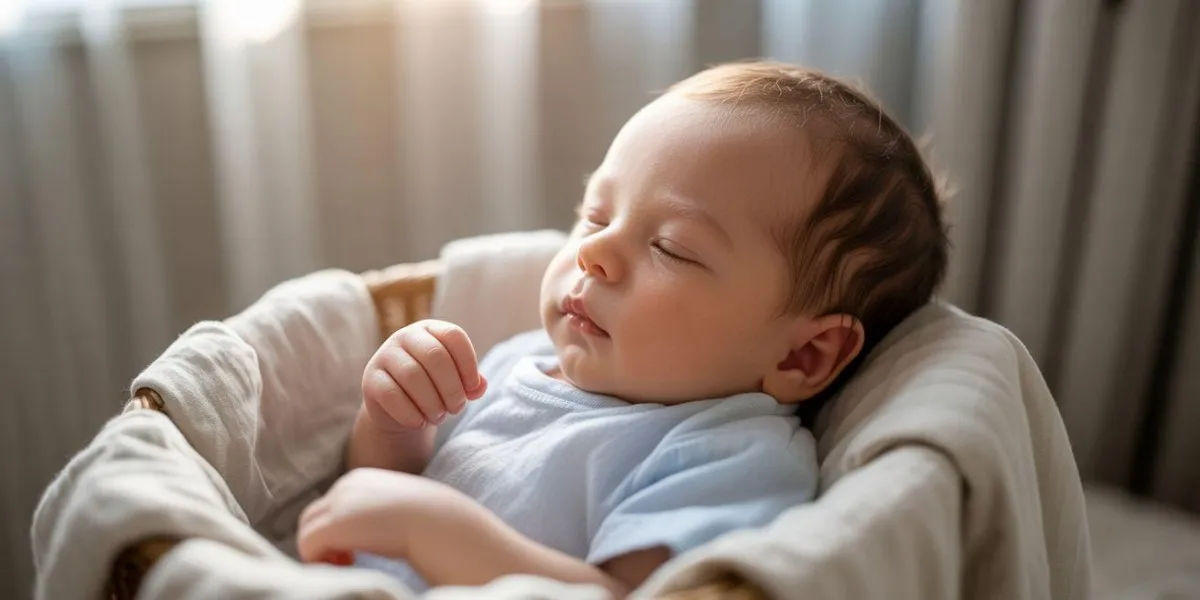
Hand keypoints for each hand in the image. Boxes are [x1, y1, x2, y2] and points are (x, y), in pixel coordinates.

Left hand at [297, 467, 462, 563]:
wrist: (437, 521)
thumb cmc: (426, 519)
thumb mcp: (396, 506)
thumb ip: (374, 510)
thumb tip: (363, 531)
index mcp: (359, 479)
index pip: (330, 504)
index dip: (338, 529)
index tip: (358, 547)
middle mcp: (344, 486)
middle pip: (313, 516)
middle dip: (325, 540)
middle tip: (349, 558)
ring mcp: (337, 504)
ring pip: (305, 530)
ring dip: (321, 551)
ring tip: (348, 563)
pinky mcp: (334, 525)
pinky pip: (307, 545)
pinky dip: (320, 561)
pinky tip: (350, 563)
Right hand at [362, 320, 487, 431]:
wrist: (399, 408)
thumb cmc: (434, 388)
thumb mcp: (454, 381)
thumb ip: (471, 382)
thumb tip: (480, 386)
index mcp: (431, 330)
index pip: (454, 336)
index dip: (469, 364)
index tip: (473, 389)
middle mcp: (405, 336)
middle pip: (435, 356)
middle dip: (452, 388)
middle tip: (456, 408)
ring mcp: (384, 356)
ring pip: (413, 376)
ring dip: (432, 403)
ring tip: (440, 417)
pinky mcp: (370, 380)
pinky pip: (391, 395)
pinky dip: (411, 413)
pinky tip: (420, 422)